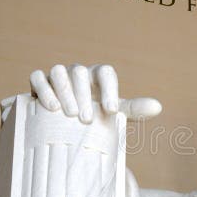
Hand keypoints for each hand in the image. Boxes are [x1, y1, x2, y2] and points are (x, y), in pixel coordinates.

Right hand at [29, 64, 161, 123]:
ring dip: (64, 91)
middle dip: (84, 95)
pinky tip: (51, 108)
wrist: (61, 124)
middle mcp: (77, 72)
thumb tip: (159, 107)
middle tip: (86, 119)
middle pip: (81, 72)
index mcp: (97, 77)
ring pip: (59, 72)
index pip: (105, 72)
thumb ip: (133, 109)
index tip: (112, 111)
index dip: (110, 89)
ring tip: (70, 115)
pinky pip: (38, 77)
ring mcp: (57, 75)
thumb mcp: (112, 113)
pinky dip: (44, 90)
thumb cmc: (92, 116)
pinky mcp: (38, 82)